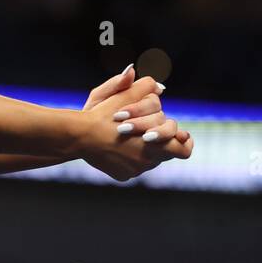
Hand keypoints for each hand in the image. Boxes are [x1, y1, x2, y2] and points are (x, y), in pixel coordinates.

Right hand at [77, 72, 193, 181]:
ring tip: (127, 136)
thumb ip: (143, 88)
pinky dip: (127, 157)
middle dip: (158, 140)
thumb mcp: (122, 96)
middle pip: (166, 153)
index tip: (178, 134)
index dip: (182, 140)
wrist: (77, 137)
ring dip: (143, 148)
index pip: (184, 149)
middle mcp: (148, 162)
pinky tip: (115, 147)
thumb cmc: (100, 115)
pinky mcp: (122, 176)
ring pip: (148, 159)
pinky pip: (132, 167)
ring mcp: (135, 171)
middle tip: (146, 131)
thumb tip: (160, 87)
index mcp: (156, 144)